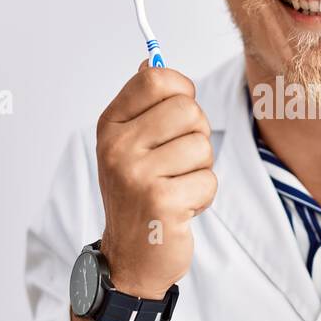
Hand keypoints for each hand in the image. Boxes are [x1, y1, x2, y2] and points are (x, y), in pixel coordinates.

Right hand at [96, 60, 216, 299]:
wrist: (129, 258)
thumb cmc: (137, 196)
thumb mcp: (129, 145)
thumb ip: (143, 104)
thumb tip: (150, 61)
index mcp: (111, 125)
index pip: (156, 78)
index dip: (180, 91)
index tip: (176, 116)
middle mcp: (118, 147)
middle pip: (188, 110)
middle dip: (196, 136)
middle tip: (177, 163)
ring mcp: (137, 175)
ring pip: (203, 146)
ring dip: (200, 170)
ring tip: (176, 188)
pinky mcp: (161, 202)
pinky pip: (208, 180)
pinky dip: (203, 197)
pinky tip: (180, 208)